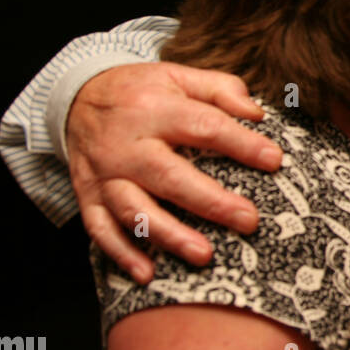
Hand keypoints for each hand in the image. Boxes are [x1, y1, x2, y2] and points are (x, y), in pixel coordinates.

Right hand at [67, 62, 282, 283]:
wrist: (76, 96)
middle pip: (169, 175)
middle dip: (210, 202)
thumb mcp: (178, 75)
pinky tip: (147, 274)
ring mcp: (104, 173)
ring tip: (204, 255)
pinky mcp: (87, 195)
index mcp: (154, 109)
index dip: (240, 143)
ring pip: (133, 208)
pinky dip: (120, 253)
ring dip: (168, 235)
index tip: (274, 160)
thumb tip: (257, 114)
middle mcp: (126, 144)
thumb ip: (221, 89)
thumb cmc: (141, 91)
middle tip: (248, 221)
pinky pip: (100, 228)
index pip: (204, 126)